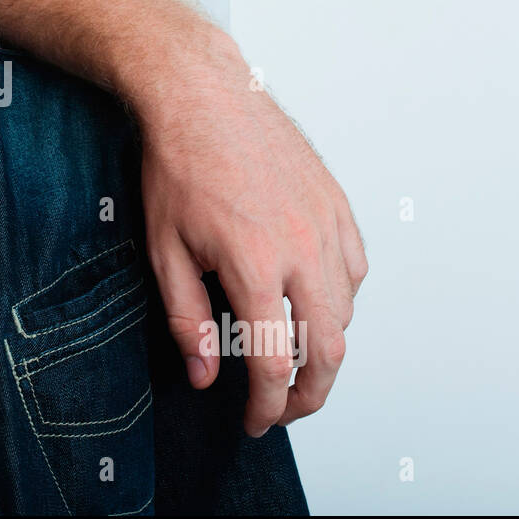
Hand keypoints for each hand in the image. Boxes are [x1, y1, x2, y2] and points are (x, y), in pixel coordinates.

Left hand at [134, 29, 367, 436]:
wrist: (202, 95)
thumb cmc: (177, 166)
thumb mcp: (163, 251)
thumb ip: (187, 320)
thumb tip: (207, 375)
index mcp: (255, 265)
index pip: (275, 364)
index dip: (267, 407)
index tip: (254, 422)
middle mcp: (303, 249)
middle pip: (329, 350)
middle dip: (310, 394)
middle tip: (284, 410)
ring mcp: (328, 225)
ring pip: (348, 312)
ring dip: (325, 348)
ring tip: (294, 359)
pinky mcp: (338, 205)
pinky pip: (355, 271)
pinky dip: (340, 301)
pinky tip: (311, 303)